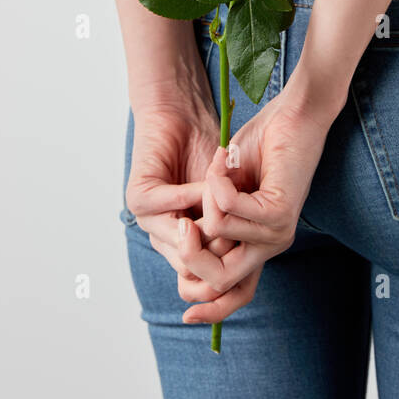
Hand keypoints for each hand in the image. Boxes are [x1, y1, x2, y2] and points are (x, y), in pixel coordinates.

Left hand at [125, 70, 235, 276]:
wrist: (183, 116)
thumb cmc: (212, 156)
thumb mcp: (230, 202)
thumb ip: (236, 232)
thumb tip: (252, 261)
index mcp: (187, 245)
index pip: (205, 282)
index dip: (231, 271)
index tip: (258, 245)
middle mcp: (166, 238)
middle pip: (195, 268)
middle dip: (223, 248)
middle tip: (247, 226)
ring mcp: (150, 219)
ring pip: (183, 242)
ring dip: (211, 221)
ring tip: (231, 203)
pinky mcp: (140, 197)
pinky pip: (167, 206)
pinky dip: (191, 196)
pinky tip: (209, 184)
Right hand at [175, 84, 334, 326]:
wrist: (295, 116)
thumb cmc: (261, 147)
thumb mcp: (225, 189)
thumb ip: (211, 220)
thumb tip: (186, 241)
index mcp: (259, 244)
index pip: (238, 296)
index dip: (211, 312)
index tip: (186, 317)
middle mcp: (271, 245)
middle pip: (220, 280)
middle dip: (190, 252)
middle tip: (183, 219)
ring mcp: (277, 231)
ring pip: (215, 235)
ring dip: (206, 196)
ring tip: (218, 166)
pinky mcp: (278, 211)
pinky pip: (227, 210)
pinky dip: (216, 183)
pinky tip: (224, 160)